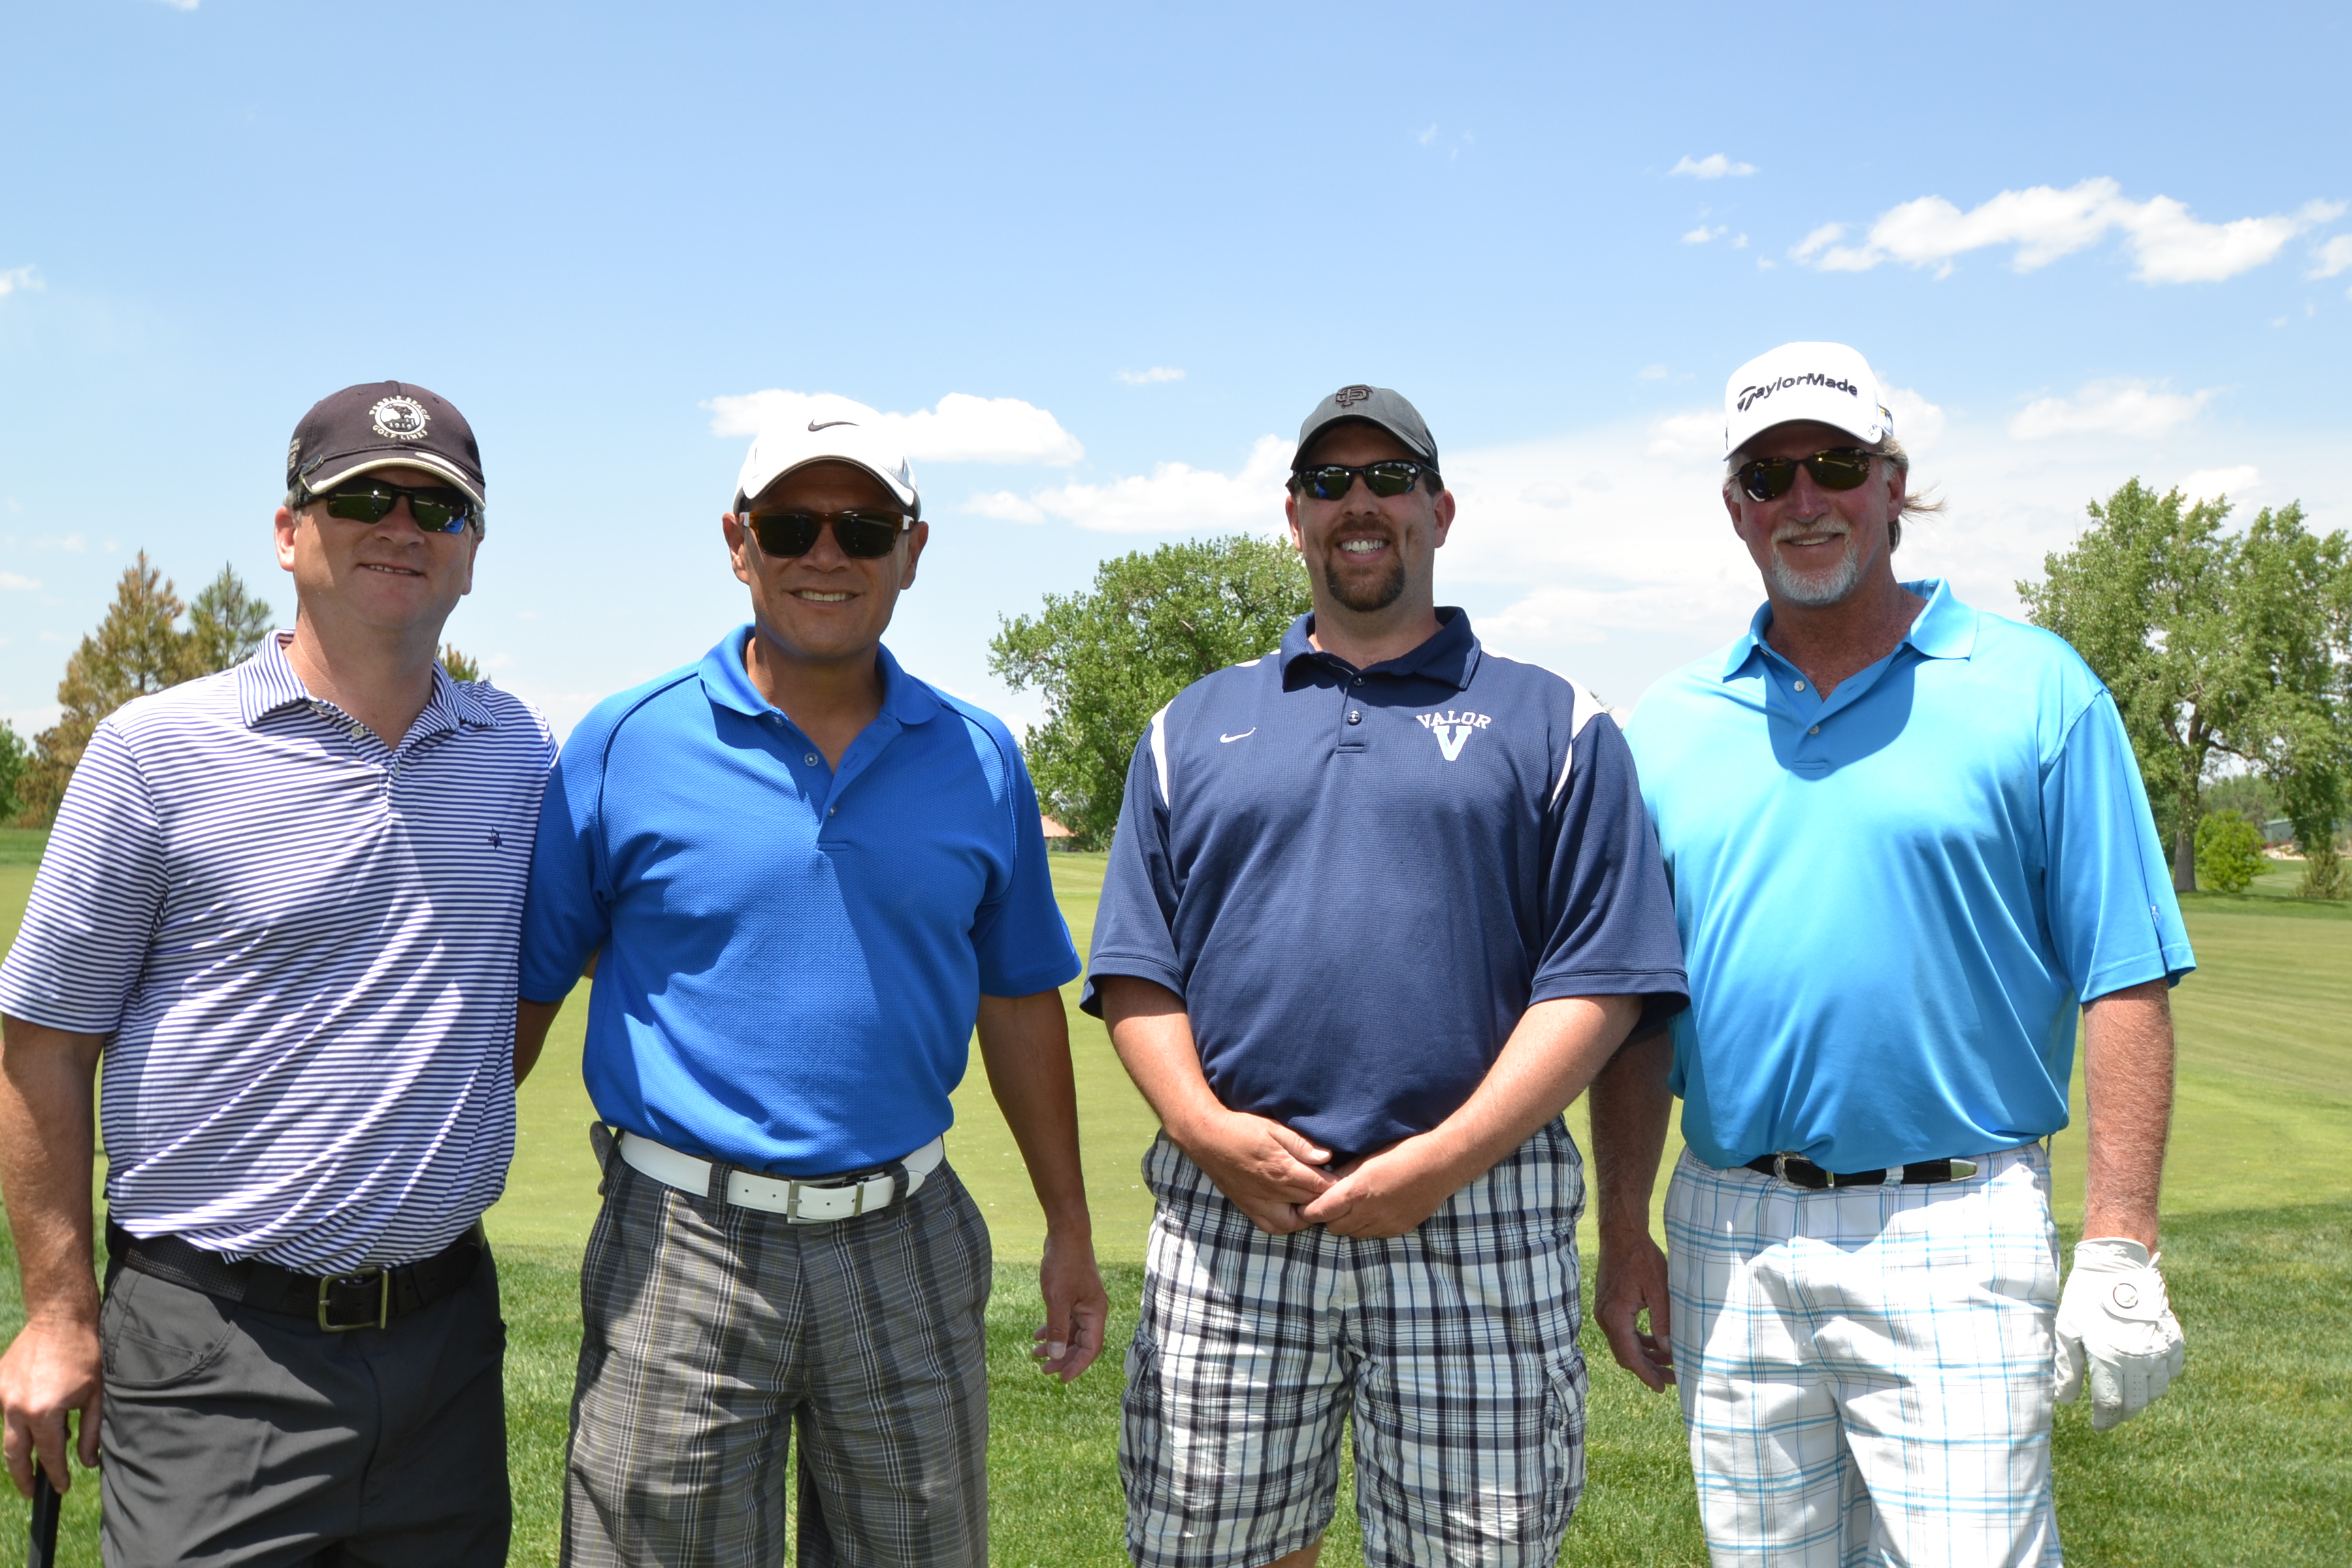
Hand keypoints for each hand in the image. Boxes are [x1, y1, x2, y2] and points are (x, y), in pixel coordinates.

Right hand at [0, 1313, 102, 1496]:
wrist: (60, 1319)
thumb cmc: (84, 1355)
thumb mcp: (95, 1396)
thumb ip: (90, 1432)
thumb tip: (88, 1462)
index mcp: (44, 1413)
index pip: (49, 1455)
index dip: (56, 1475)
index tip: (61, 1488)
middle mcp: (17, 1408)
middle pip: (15, 1454)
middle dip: (23, 1476)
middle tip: (31, 1491)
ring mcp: (2, 1395)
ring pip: (7, 1433)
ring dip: (21, 1446)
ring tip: (35, 1455)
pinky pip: (3, 1409)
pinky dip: (15, 1418)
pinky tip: (31, 1416)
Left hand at [1031, 1227, 1109, 1382]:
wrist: (1066, 1235)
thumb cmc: (1064, 1265)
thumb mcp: (1057, 1299)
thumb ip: (1058, 1329)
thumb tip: (1057, 1356)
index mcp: (1095, 1314)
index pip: (1091, 1349)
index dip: (1077, 1366)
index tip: (1061, 1379)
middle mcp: (1093, 1311)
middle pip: (1081, 1344)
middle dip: (1063, 1358)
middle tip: (1043, 1369)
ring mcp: (1083, 1304)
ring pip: (1071, 1333)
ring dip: (1056, 1345)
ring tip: (1035, 1354)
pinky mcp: (1073, 1296)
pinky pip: (1065, 1320)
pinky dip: (1053, 1329)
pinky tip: (1037, 1335)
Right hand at [1175, 1109, 1333, 1234]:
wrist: (1208, 1139)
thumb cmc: (1242, 1129)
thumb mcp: (1274, 1128)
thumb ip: (1302, 1144)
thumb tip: (1328, 1157)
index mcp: (1284, 1170)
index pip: (1321, 1186)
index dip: (1337, 1184)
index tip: (1347, 1178)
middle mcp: (1274, 1191)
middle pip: (1312, 1203)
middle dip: (1327, 1198)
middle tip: (1337, 1190)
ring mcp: (1260, 1203)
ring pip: (1295, 1222)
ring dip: (1308, 1214)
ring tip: (1313, 1201)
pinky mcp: (1249, 1208)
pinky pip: (1272, 1227)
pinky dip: (1285, 1224)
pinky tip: (1291, 1211)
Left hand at [1297, 1136, 1463, 1238]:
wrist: (1441, 1163)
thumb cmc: (1403, 1151)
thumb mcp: (1368, 1157)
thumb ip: (1344, 1172)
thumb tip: (1326, 1181)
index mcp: (1357, 1192)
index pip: (1320, 1212)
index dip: (1309, 1210)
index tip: (1306, 1205)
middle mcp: (1369, 1213)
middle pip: (1334, 1227)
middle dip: (1328, 1218)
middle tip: (1330, 1205)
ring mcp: (1386, 1224)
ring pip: (1354, 1233)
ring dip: (1349, 1223)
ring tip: (1354, 1207)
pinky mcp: (1400, 1229)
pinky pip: (1375, 1234)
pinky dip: (1369, 1226)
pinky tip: (1375, 1211)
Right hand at [1594, 1229, 1675, 1390]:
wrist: (1621, 1234)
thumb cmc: (1641, 1257)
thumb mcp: (1659, 1289)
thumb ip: (1663, 1321)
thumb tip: (1669, 1350)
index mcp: (1615, 1316)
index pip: (1630, 1356)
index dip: (1647, 1375)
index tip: (1663, 1388)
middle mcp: (1605, 1317)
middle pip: (1625, 1355)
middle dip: (1649, 1369)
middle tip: (1673, 1379)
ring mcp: (1604, 1312)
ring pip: (1624, 1344)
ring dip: (1645, 1355)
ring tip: (1669, 1363)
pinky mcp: (1609, 1306)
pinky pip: (1623, 1332)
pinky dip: (1639, 1340)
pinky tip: (1655, 1343)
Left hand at [2055, 1237, 2184, 1430]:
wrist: (2117, 1266)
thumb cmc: (2086, 1298)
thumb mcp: (2067, 1330)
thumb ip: (2068, 1368)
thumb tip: (2065, 1400)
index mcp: (2110, 1358)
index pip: (2110, 1404)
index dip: (2103, 1419)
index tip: (2098, 1425)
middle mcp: (2139, 1359)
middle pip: (2135, 1402)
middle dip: (2122, 1413)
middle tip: (2111, 1414)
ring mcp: (2160, 1350)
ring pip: (2156, 1391)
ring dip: (2142, 1398)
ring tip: (2127, 1396)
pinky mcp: (2174, 1340)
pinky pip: (2172, 1372)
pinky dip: (2161, 1380)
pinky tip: (2147, 1376)